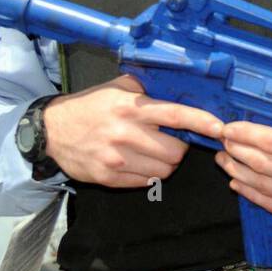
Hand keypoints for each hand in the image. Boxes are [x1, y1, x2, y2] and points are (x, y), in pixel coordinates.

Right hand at [43, 74, 223, 187]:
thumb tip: (179, 87)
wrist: (51, 131)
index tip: (220, 128)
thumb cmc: (89, 107)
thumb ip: (147, 89)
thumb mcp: (117, 88)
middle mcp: (126, 133)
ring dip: (165, 164)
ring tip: (152, 153)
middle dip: (180, 149)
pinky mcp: (108, 178)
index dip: (202, 122)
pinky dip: (148, 175)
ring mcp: (116, 159)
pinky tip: (137, 163)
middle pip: (176, 152)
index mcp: (132, 107)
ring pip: (163, 171)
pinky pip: (145, 183)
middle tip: (170, 143)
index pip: (177, 115)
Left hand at [214, 121, 271, 222]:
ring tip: (225, 160)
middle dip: (237, 151)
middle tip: (223, 141)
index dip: (245, 135)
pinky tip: (238, 183)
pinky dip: (251, 194)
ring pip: (263, 186)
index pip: (270, 142)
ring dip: (238, 172)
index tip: (229, 128)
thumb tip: (261, 113)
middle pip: (262, 164)